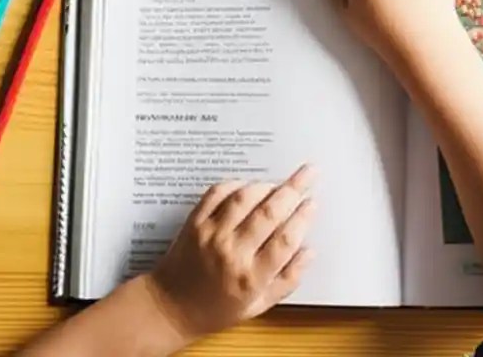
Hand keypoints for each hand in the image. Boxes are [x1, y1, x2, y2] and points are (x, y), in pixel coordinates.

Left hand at [146, 166, 315, 341]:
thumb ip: (287, 280)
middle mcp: (232, 253)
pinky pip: (218, 193)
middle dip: (293, 189)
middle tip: (309, 173)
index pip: (285, 240)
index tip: (312, 203)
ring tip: (279, 183)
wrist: (170, 307)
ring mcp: (211, 235)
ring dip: (266, 185)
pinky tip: (248, 186)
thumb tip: (309, 252)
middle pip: (269, 213)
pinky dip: (237, 183)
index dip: (303, 217)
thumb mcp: (258, 306)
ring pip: (245, 198)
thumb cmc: (215, 309)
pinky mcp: (195, 222)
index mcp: (251, 278)